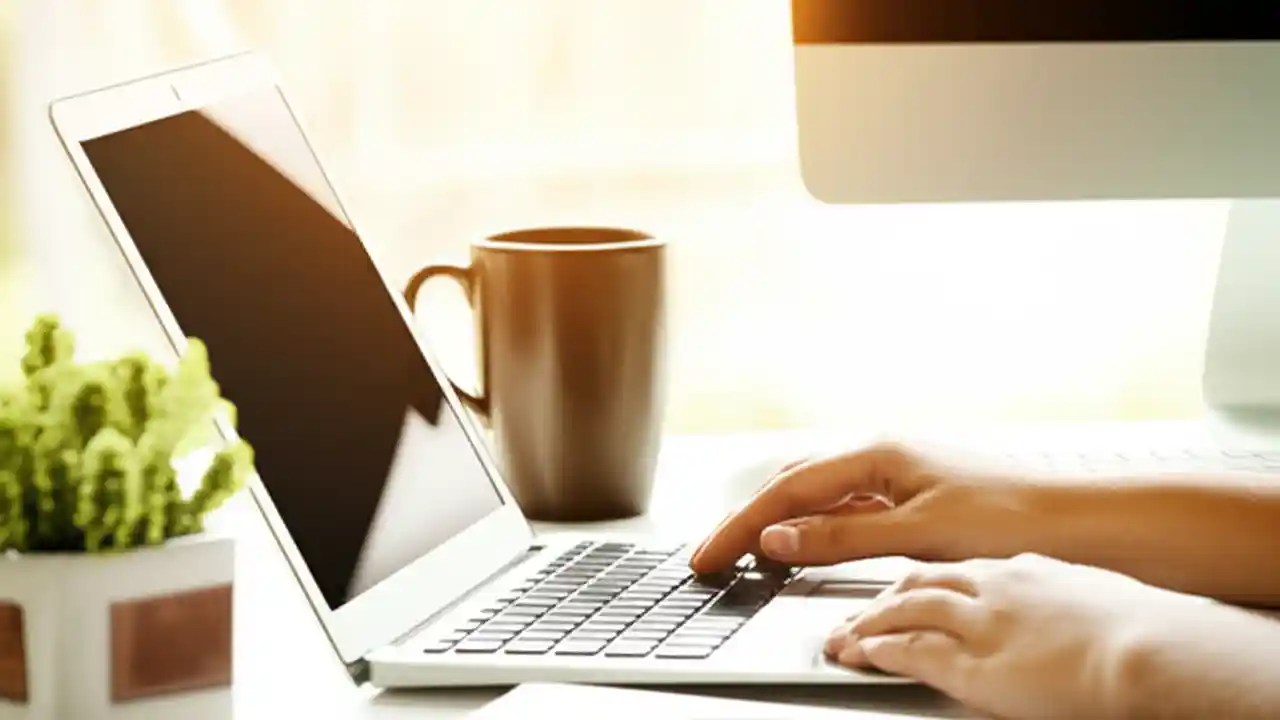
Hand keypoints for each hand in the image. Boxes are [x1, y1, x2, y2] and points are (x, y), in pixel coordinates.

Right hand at [689, 442, 1042, 573]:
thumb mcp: (919, 533)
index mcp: (880, 452)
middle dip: (750, 517)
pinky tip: (812, 547)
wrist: (1083, 520)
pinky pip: (850, 510)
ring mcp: (902, 474)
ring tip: (749, 552)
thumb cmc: (1015, 515)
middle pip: (796, 484)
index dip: (741, 525)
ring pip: (821, 496)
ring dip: (781, 522)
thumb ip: (842, 536)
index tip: (708, 556)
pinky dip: (818, 530)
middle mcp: (886, 455)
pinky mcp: (918, 496)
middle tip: (716, 556)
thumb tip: (778, 536)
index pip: (788, 489)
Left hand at [825, 553, 1212, 719]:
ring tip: (843, 638)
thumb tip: (1071, 620)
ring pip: (906, 611)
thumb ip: (1070, 604)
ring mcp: (981, 622)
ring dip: (868, 624)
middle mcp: (996, 587)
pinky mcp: (974, 663)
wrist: (1152, 649)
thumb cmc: (1147, 633)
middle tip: (859, 611)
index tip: (909, 591)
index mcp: (1029, 571)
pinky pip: (914, 650)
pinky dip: (883, 650)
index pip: (961, 569)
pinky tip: (864, 654)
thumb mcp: (1099, 602)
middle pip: (922, 581)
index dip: (928, 582)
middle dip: (884, 598)